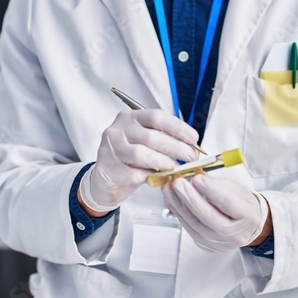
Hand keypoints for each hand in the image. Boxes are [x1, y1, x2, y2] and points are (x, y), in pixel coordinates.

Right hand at [81, 109, 200, 212]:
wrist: (104, 181)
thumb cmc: (129, 159)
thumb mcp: (144, 141)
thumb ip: (162, 137)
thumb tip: (190, 143)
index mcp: (129, 118)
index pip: (156, 117)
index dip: (178, 127)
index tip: (193, 138)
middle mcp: (117, 131)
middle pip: (152, 136)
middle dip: (177, 147)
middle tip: (191, 156)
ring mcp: (111, 150)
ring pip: (143, 154)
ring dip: (165, 162)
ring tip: (176, 168)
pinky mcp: (110, 170)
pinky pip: (136, 173)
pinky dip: (152, 176)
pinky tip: (161, 177)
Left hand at [161, 175, 269, 252]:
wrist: (249, 227)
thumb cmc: (243, 205)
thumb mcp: (237, 190)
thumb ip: (216, 184)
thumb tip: (196, 176)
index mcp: (249, 217)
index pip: (228, 203)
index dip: (211, 190)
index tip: (197, 178)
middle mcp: (236, 234)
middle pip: (209, 217)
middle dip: (190, 198)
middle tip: (178, 183)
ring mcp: (220, 243)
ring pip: (195, 225)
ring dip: (179, 205)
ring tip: (170, 189)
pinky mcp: (207, 246)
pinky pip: (189, 229)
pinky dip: (179, 213)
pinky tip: (173, 200)